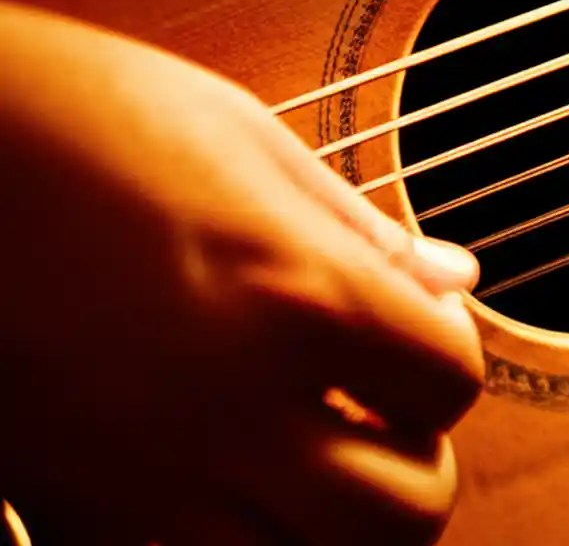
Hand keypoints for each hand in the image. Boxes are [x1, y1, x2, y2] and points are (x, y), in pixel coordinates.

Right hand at [0, 1, 482, 543]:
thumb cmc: (65, 115)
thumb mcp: (236, 139)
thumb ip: (360, 231)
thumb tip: (455, 280)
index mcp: (297, 294)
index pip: (453, 379)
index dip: (449, 353)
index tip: (418, 329)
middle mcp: (235, 404)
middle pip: (411, 512)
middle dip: (419, 463)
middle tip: (383, 411)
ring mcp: (148, 477)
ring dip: (338, 524)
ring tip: (312, 457)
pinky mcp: (69, 511)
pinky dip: (229, 543)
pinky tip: (218, 483)